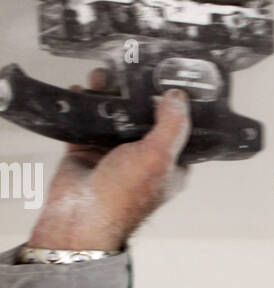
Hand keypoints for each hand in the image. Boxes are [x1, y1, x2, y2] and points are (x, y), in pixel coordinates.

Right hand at [26, 70, 190, 250]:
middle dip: (134, 94)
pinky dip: (84, 106)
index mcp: (168, 164)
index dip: (173, 105)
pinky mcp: (87, 151)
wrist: (80, 216)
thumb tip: (178, 97)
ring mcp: (114, 154)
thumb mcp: (159, 156)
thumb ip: (172, 125)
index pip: (177, 129)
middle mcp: (143, 158)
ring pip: (114, 117)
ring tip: (101, 75)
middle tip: (128, 71)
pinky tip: (82, 90)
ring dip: (107, 95)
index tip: (166, 79)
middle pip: (142, 118)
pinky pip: (87, 122)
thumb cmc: (123, 195)